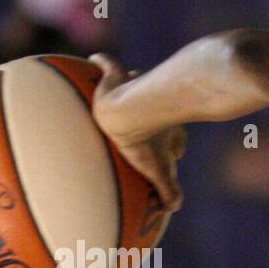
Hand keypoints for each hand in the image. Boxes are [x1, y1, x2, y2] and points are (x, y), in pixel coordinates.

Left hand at [90, 53, 185, 210]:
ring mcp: (132, 88)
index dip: (175, 145)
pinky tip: (93, 59)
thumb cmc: (141, 142)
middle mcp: (152, 105)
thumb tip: (174, 208)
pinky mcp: (114, 77)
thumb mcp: (156, 170)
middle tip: (144, 123)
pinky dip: (101, 61)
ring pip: (135, 83)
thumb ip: (167, 190)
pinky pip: (107, 63)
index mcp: (164, 126)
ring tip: (120, 91)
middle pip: (156, 109)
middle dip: (154, 113)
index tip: (172, 153)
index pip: (175, 137)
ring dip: (131, 85)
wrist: (126, 114)